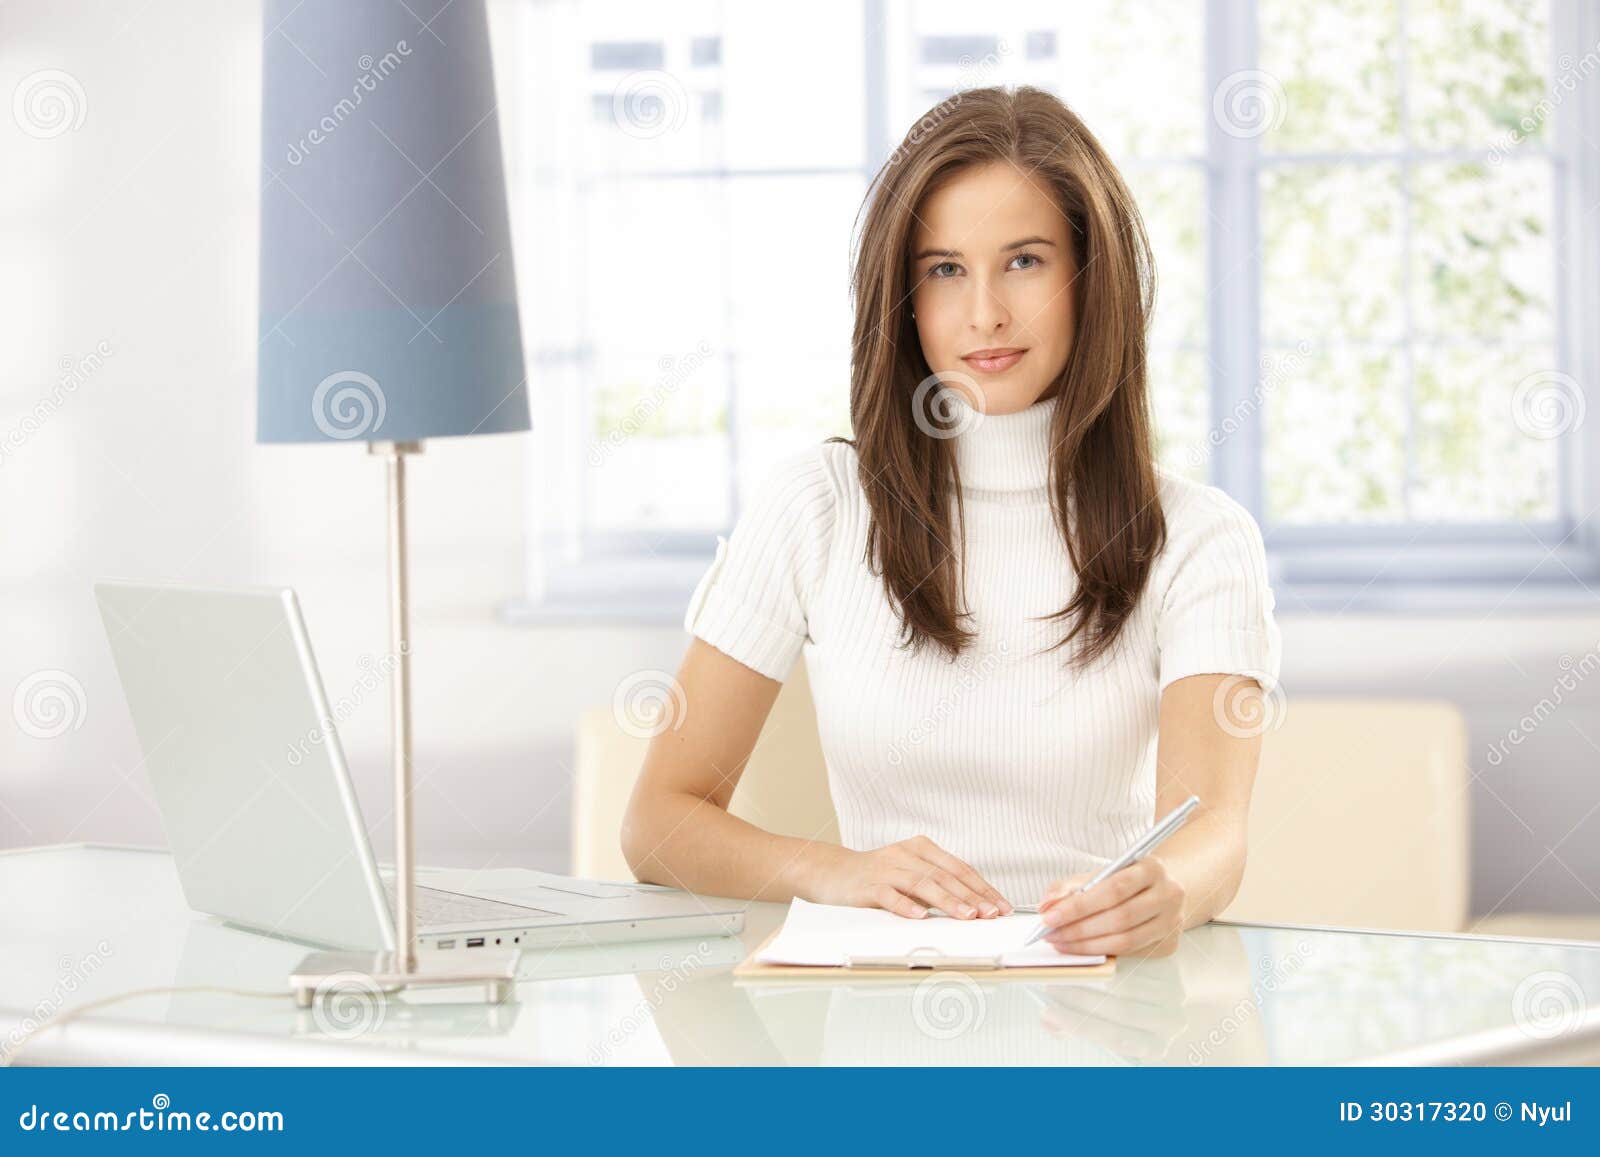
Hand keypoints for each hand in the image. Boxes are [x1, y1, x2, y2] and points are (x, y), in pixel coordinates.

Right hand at [801, 836, 1012, 919]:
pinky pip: (889, 895)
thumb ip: (937, 885)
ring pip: (922, 884)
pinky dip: (906, 906)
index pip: (959, 868)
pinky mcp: (868, 885)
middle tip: (991, 914)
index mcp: (921, 848)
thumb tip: (975, 907)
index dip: (982, 887)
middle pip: (945, 875)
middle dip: (972, 896)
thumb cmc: (878, 876)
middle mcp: (906, 854)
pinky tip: (921, 917)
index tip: (1001, 906)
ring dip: (947, 901)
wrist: (832, 872)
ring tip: (967, 916)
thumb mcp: (911, 874)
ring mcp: (886, 869)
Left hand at [1036, 858, 1185, 955]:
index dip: (1079, 906)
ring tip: (1062, 943)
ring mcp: (1172, 921)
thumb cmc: (1126, 881)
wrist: (1161, 890)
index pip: (1113, 889)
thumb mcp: (1099, 874)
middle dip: (1079, 929)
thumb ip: (1070, 887)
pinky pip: (1131, 952)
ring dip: (1087, 945)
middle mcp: (1168, 894)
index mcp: (1152, 868)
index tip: (1050, 917)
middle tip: (1051, 933)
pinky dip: (1103, 952)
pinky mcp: (1170, 944)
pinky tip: (1082, 948)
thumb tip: (1047, 905)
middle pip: (1120, 917)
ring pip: (1126, 940)